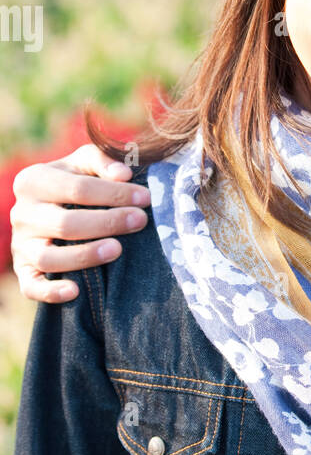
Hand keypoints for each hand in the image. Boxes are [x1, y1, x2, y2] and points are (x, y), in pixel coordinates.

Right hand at [10, 145, 150, 303]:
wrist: (49, 207)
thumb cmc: (74, 182)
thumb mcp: (84, 163)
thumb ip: (102, 161)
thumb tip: (123, 175)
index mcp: (33, 181)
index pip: (77, 189)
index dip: (114, 194)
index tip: (146, 198)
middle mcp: (22, 214)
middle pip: (65, 224)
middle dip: (107, 223)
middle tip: (140, 221)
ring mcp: (21, 245)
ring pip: (49, 258)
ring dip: (85, 255)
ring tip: (118, 249)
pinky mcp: (24, 271)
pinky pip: (31, 287)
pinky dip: (51, 293)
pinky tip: (75, 291)